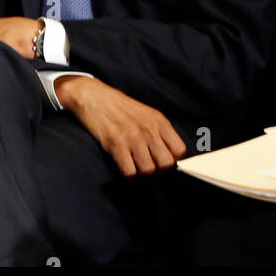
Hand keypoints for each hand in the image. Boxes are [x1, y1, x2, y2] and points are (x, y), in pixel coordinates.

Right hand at [54, 76, 185, 176]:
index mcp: (160, 121)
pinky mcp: (116, 144)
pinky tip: (126, 173)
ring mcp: (133, 137)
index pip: (180, 150)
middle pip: (167, 163)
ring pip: (149, 170)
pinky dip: (129, 177)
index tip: (164, 162)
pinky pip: (129, 171)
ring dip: (143, 175)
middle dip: (160, 172)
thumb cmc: (121, 108)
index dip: (173, 160)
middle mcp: (149, 129)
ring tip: (138, 171)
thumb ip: (159, 131)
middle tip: (151, 170)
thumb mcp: (147, 114)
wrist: (95, 97)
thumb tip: (169, 153)